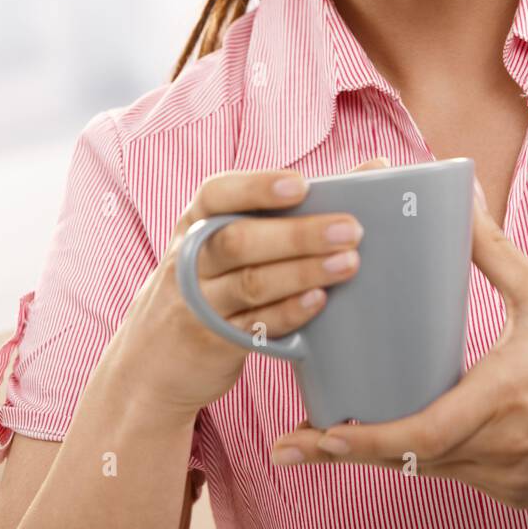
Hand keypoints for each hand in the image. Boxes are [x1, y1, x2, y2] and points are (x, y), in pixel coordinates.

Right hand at [100, 157, 387, 423]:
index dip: (257, 187)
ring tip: (348, 263)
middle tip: (350, 229)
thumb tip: (374, 169)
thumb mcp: (228, 239)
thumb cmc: (213, 280)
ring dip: (302, 272)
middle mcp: (190, 259)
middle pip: (240, 241)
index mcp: (196, 221)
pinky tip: (319, 301)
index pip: (218, 194)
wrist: (153, 359)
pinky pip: (253, 327)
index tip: (301, 185)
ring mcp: (198, 304)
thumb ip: (290, 208)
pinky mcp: (212, 343)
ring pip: (250, 284)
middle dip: (298, 234)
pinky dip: (287, 313)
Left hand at [270, 181, 527, 507]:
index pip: (415, 435)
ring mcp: (511, 480)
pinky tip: (421, 435)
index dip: (359, 441)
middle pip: (407, 459)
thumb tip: (460, 195)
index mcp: (499, 399)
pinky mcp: (524, 495)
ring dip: (390, 452)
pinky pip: (465, 477)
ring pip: (433, 471)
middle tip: (294, 444)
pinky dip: (438, 458)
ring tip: (339, 437)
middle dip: (347, 452)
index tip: (316, 434)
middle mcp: (499, 449)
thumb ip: (492, 250)